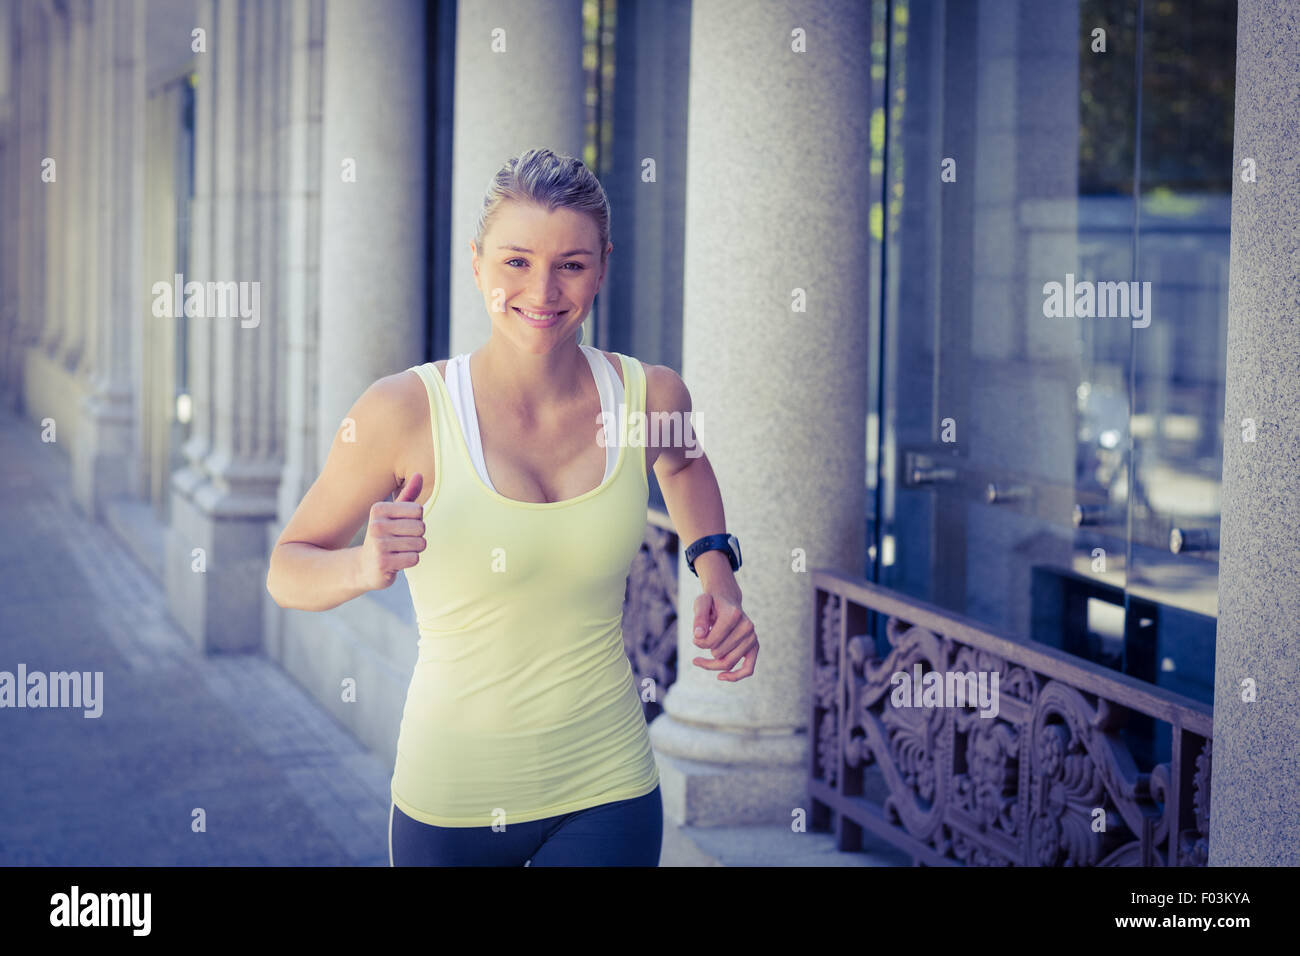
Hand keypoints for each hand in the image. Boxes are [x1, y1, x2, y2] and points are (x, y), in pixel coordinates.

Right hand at [356, 473, 426, 590]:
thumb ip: (408, 494)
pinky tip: (396, 561)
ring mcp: (378, 545)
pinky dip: (409, 561)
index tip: (401, 527)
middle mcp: (376, 525)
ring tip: (398, 550)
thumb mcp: (394, 514)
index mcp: (378, 509)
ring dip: (414, 549)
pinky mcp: (383, 562)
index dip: (416, 520)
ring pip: (420, 543)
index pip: (418, 510)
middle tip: (400, 541)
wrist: (364, 566)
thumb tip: (419, 474)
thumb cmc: (385, 536)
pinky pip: (414, 558)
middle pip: (421, 527)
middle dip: (417, 537)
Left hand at [690, 591, 758, 680]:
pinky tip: (720, 677)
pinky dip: (734, 676)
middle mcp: (747, 627)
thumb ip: (699, 617)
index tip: (695, 637)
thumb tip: (699, 636)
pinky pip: (747, 669)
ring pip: (728, 663)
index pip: (712, 641)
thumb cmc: (712, 603)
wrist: (727, 601)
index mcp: (734, 615)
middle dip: (705, 650)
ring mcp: (752, 638)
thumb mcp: (701, 603)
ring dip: (711, 664)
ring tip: (700, 660)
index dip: (699, 642)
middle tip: (700, 641)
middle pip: (718, 654)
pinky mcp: (754, 647)